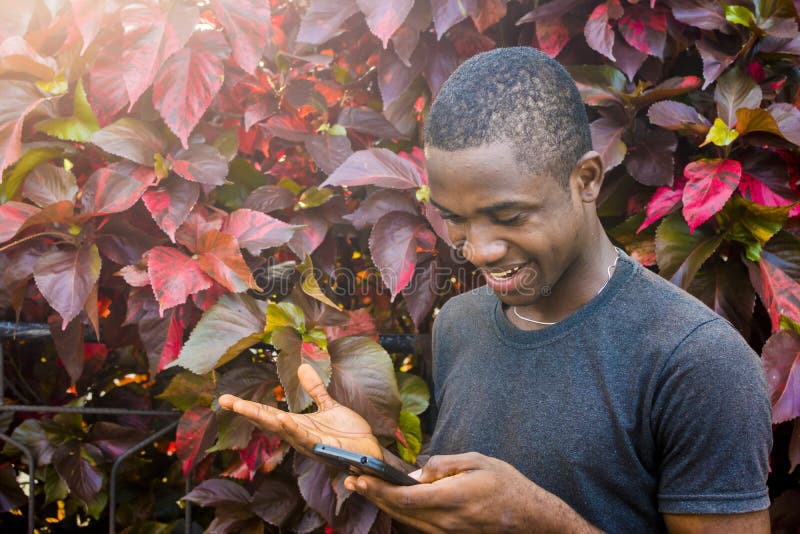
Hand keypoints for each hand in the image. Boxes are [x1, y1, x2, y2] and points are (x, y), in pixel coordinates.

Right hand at [218, 363, 382, 459]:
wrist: (368, 452)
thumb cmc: (348, 434)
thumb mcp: (329, 406)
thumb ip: (314, 390)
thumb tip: (301, 367)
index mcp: (297, 425)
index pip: (267, 413)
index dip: (247, 406)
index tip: (225, 398)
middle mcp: (297, 435)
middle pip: (266, 421)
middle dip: (246, 411)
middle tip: (224, 401)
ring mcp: (307, 442)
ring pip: (280, 429)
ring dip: (262, 418)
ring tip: (243, 407)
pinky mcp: (321, 446)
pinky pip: (304, 437)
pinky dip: (292, 428)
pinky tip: (281, 419)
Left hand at [344, 452, 598, 533]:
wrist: (530, 518)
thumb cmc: (506, 485)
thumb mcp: (478, 462)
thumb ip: (444, 465)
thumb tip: (416, 471)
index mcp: (453, 498)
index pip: (406, 497)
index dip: (379, 489)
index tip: (360, 477)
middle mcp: (446, 521)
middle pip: (399, 511)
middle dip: (373, 495)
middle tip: (351, 480)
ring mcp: (447, 532)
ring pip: (406, 520)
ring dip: (383, 504)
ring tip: (365, 488)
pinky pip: (418, 525)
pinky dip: (400, 512)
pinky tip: (391, 500)